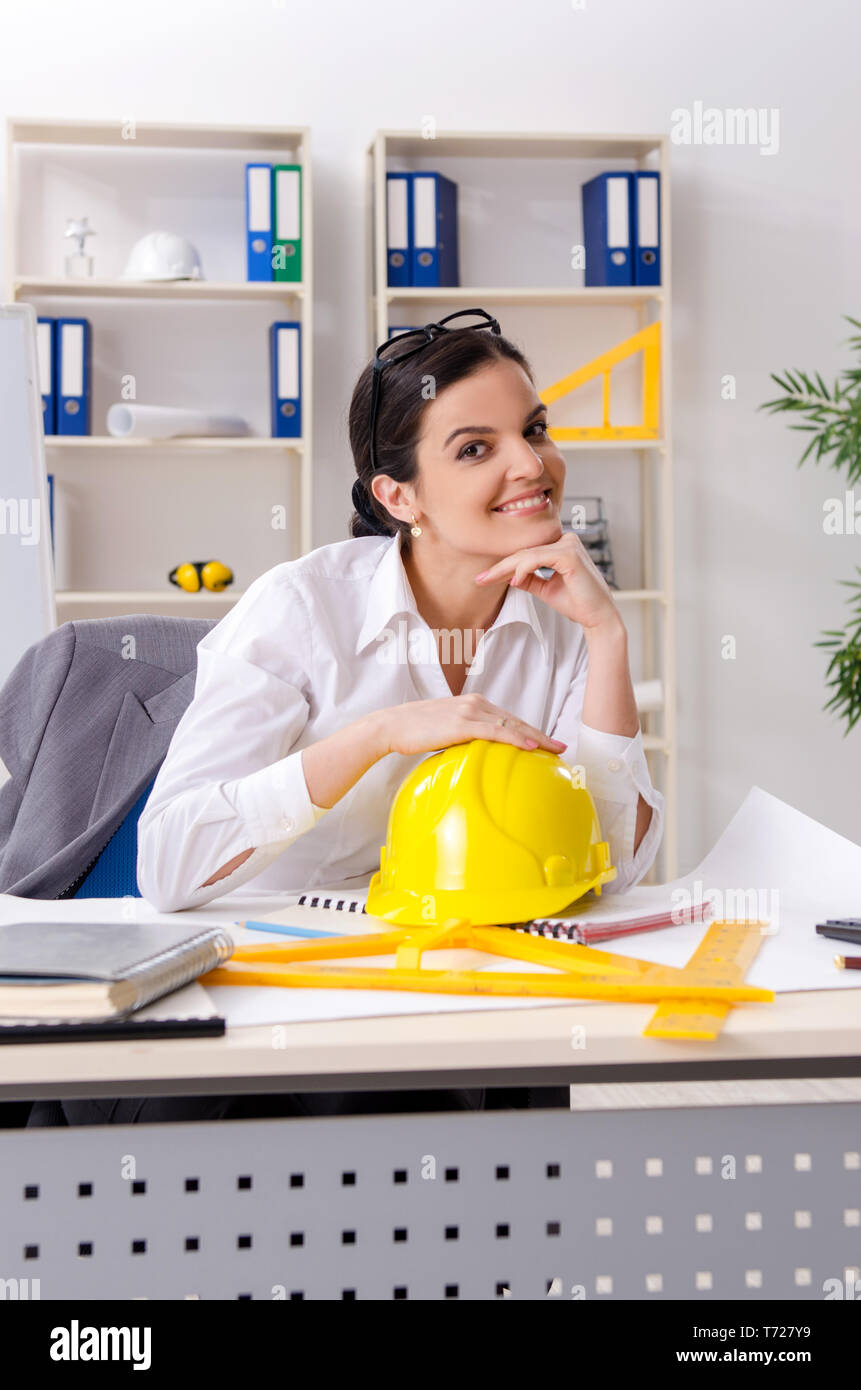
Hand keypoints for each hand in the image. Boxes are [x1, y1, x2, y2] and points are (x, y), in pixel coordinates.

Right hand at [380, 694, 567, 758]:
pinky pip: (496, 732)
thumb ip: (463, 737)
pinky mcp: (462, 723)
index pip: (509, 719)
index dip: (530, 730)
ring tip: (555, 749)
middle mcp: (476, 703)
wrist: (391, 725)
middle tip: (561, 747)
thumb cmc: (414, 732)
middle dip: (541, 734)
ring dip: (536, 737)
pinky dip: (516, 738)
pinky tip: (531, 747)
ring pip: (512, 725)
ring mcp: (470, 711)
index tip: (547, 742)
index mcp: (473, 704)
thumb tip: (474, 755)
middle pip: (516, 720)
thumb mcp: (444, 732)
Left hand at [475, 532, 619, 630]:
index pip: (527, 551)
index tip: (485, 577)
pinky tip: (513, 581)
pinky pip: (537, 559)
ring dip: (506, 568)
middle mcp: (566, 539)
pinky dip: (522, 570)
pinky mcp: (569, 555)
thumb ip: (529, 579)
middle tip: (480, 578)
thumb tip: (509, 576)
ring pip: (528, 554)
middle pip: (525, 551)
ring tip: (490, 579)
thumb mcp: (546, 589)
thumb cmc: (577, 603)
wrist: (597, 617)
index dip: (505, 564)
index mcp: (562, 545)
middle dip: (500, 566)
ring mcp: (569, 545)